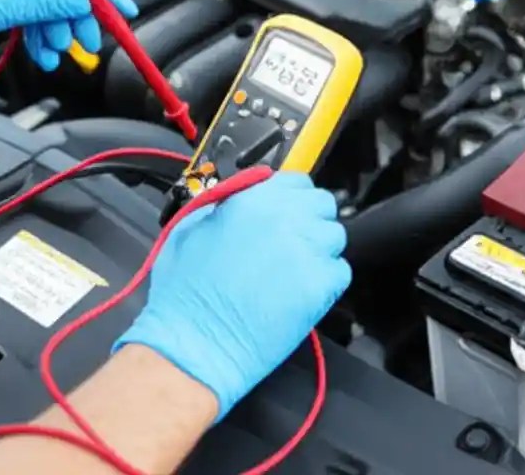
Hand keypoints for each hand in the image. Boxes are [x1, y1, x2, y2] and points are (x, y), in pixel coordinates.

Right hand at [114, 173, 350, 418]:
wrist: (194, 343)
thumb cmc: (184, 293)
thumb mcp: (191, 228)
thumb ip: (227, 203)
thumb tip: (247, 197)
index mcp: (254, 200)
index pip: (298, 182)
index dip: (293, 199)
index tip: (288, 214)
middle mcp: (286, 219)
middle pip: (323, 206)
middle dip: (310, 222)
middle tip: (292, 245)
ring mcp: (307, 251)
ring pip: (334, 238)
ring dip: (319, 251)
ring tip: (293, 273)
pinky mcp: (321, 285)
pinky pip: (340, 272)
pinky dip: (326, 281)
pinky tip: (300, 293)